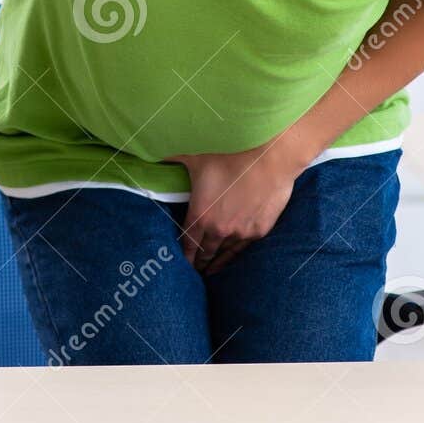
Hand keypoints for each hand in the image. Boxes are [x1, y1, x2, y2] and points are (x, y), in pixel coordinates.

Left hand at [169, 143, 303, 275]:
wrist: (272, 156)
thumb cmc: (232, 152)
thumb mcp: (195, 154)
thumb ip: (171, 155)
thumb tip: (151, 151)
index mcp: (200, 214)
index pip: (187, 243)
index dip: (184, 256)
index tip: (181, 265)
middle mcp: (219, 228)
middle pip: (205, 252)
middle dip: (199, 263)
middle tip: (195, 271)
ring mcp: (241, 231)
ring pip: (224, 253)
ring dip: (215, 261)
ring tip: (210, 269)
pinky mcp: (260, 229)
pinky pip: (243, 248)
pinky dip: (234, 255)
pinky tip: (230, 258)